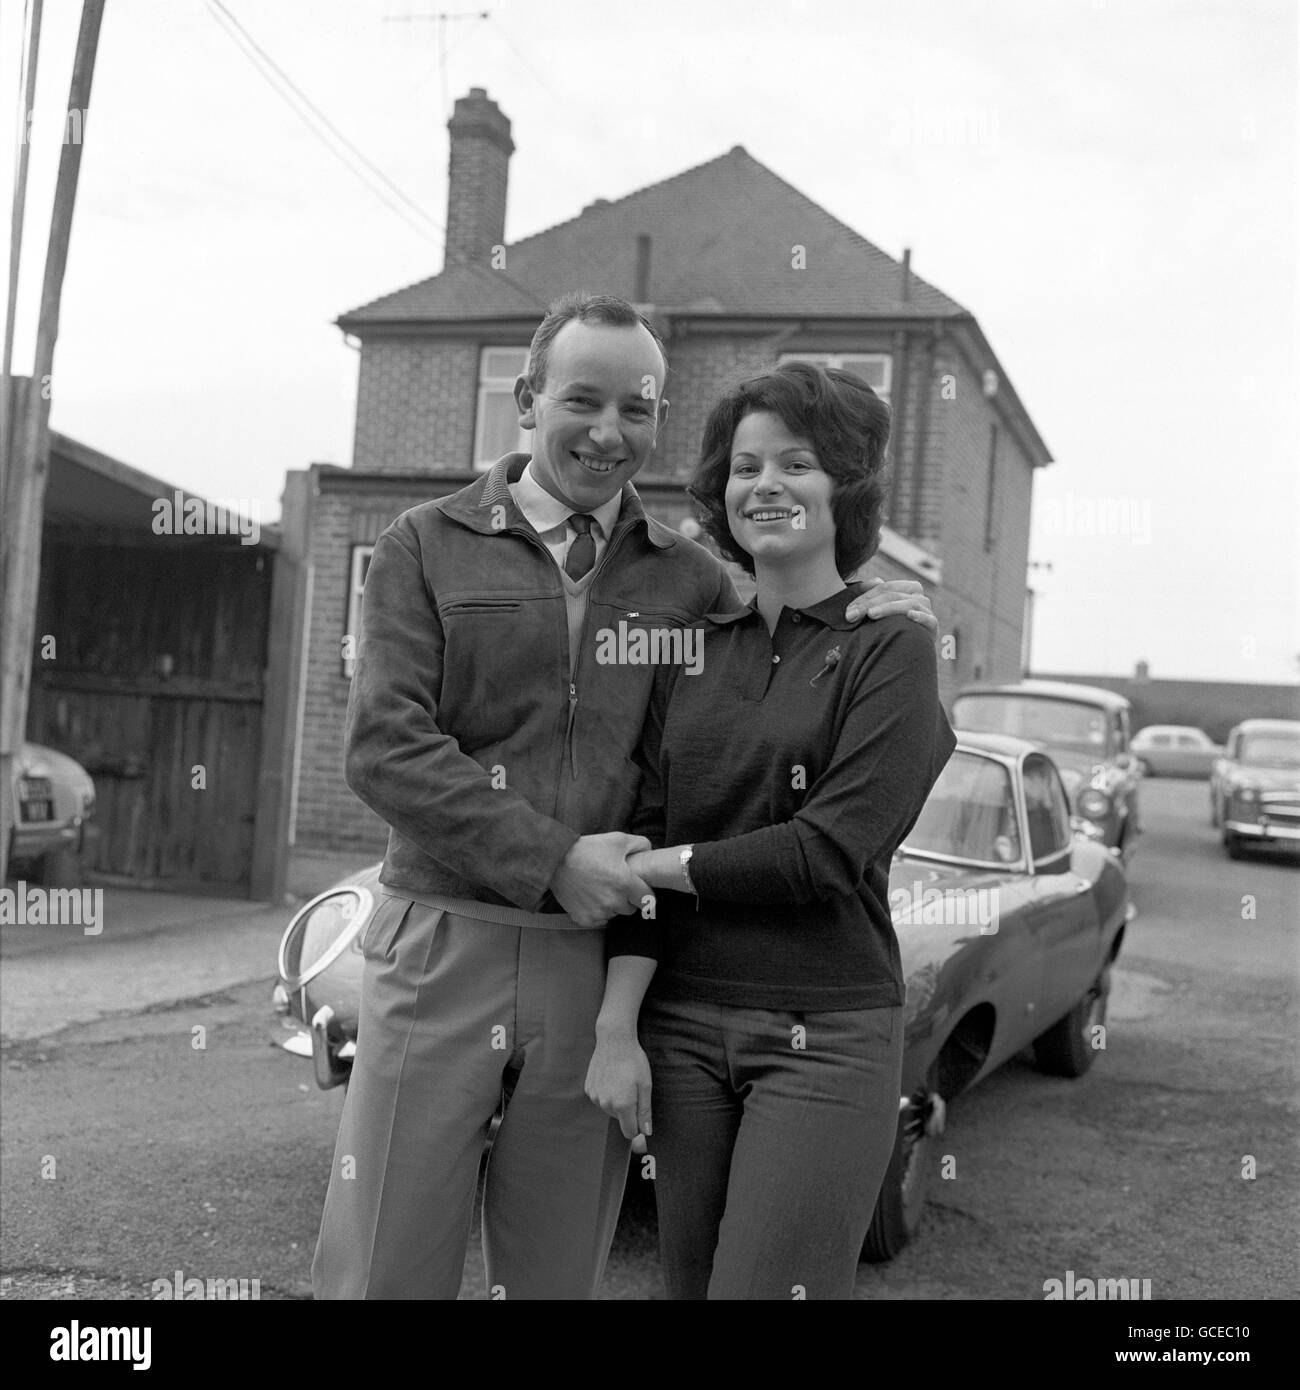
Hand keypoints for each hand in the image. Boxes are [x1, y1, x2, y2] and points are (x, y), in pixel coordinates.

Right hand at [550, 833, 652, 927]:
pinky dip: (596, 912)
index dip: (643, 893)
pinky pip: (599, 920)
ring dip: (610, 905)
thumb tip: (651, 851)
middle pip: (630, 908)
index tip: (636, 888)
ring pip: (614, 914)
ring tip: (599, 888)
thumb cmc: (588, 849)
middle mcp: (614, 902)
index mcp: (625, 884)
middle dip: (626, 899)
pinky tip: (589, 897)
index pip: (648, 900)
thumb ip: (641, 844)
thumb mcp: (617, 839)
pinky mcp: (585, 919)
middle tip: (614, 885)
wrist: (555, 861)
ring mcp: (599, 913)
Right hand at [585, 1031, 652, 1153]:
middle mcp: (606, 1104)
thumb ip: (645, 1112)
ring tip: (622, 1080)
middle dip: (628, 1110)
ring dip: (617, 1101)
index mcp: (622, 1105)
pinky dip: (607, 1092)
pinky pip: (601, 1098)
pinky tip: (612, 1077)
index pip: (630, 1132)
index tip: (641, 1113)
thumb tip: (646, 1133)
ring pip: (610, 1109)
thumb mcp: (645, 1085)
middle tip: (633, 1088)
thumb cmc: (634, 1061)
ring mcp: (595, 1096)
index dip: (638, 1126)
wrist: (614, 1040)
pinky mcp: (589, 1088)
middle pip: (620, 1119)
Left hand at [846, 577, 937, 634]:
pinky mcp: (933, 627)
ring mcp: (927, 611)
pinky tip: (910, 616)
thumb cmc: (890, 630)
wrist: (910, 653)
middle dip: (870, 603)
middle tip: (852, 615)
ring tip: (872, 614)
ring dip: (889, 608)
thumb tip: (866, 584)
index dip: (865, 597)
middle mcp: (919, 597)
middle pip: (893, 594)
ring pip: (909, 603)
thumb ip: (872, 598)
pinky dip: (920, 616)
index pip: (884, 587)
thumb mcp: (880, 612)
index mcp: (907, 589)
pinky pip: (929, 620)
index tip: (848, 611)